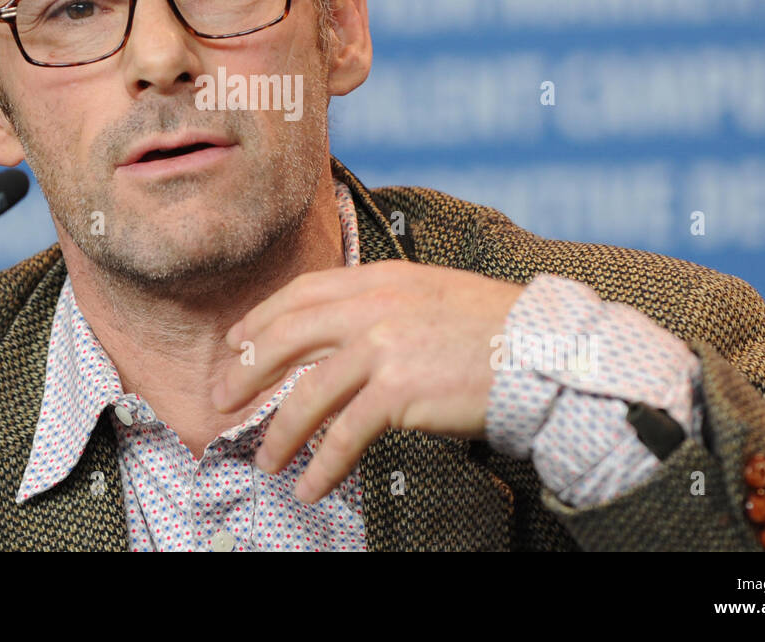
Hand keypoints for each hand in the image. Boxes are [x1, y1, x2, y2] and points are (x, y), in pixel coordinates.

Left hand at [212, 260, 524, 503]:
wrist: (543, 352)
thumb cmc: (494, 329)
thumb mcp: (432, 294)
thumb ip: (386, 305)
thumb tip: (346, 330)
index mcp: (380, 279)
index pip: (302, 293)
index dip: (261, 319)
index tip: (235, 344)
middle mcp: (373, 307)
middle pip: (287, 338)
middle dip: (246, 373)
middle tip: (221, 401)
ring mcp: (382, 348)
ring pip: (307, 395)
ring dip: (280, 434)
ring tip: (266, 461)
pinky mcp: (397, 392)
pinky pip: (344, 436)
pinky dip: (322, 466)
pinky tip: (311, 485)